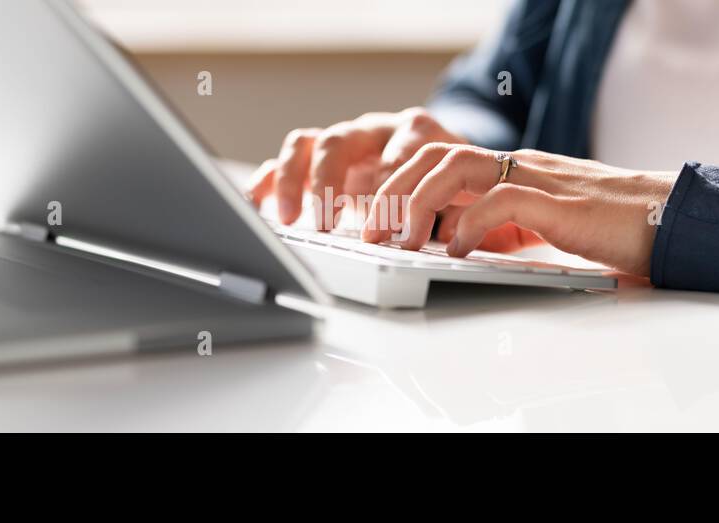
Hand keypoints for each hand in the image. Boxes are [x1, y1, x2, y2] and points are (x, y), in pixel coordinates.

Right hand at [247, 107, 466, 227]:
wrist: (440, 158)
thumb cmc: (450, 179)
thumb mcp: (461, 191)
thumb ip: (455, 209)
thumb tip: (451, 237)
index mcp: (413, 131)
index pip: (397, 151)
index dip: (389, 186)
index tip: (383, 222)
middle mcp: (373, 129)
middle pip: (340, 140)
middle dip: (329, 182)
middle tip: (326, 222)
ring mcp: (343, 140)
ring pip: (308, 144)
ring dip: (296, 180)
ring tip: (291, 219)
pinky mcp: (320, 157)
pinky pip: (288, 160)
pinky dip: (270, 179)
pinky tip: (256, 203)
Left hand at [362, 145, 678, 277]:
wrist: (676, 220)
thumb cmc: (618, 230)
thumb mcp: (546, 228)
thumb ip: (504, 230)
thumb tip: (452, 249)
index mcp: (515, 170)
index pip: (441, 158)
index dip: (400, 184)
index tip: (375, 220)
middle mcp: (521, 167)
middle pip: (435, 157)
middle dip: (392, 192)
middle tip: (371, 233)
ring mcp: (540, 180)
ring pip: (456, 168)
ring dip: (416, 204)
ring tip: (400, 241)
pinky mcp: (561, 204)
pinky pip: (501, 200)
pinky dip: (468, 224)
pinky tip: (454, 250)